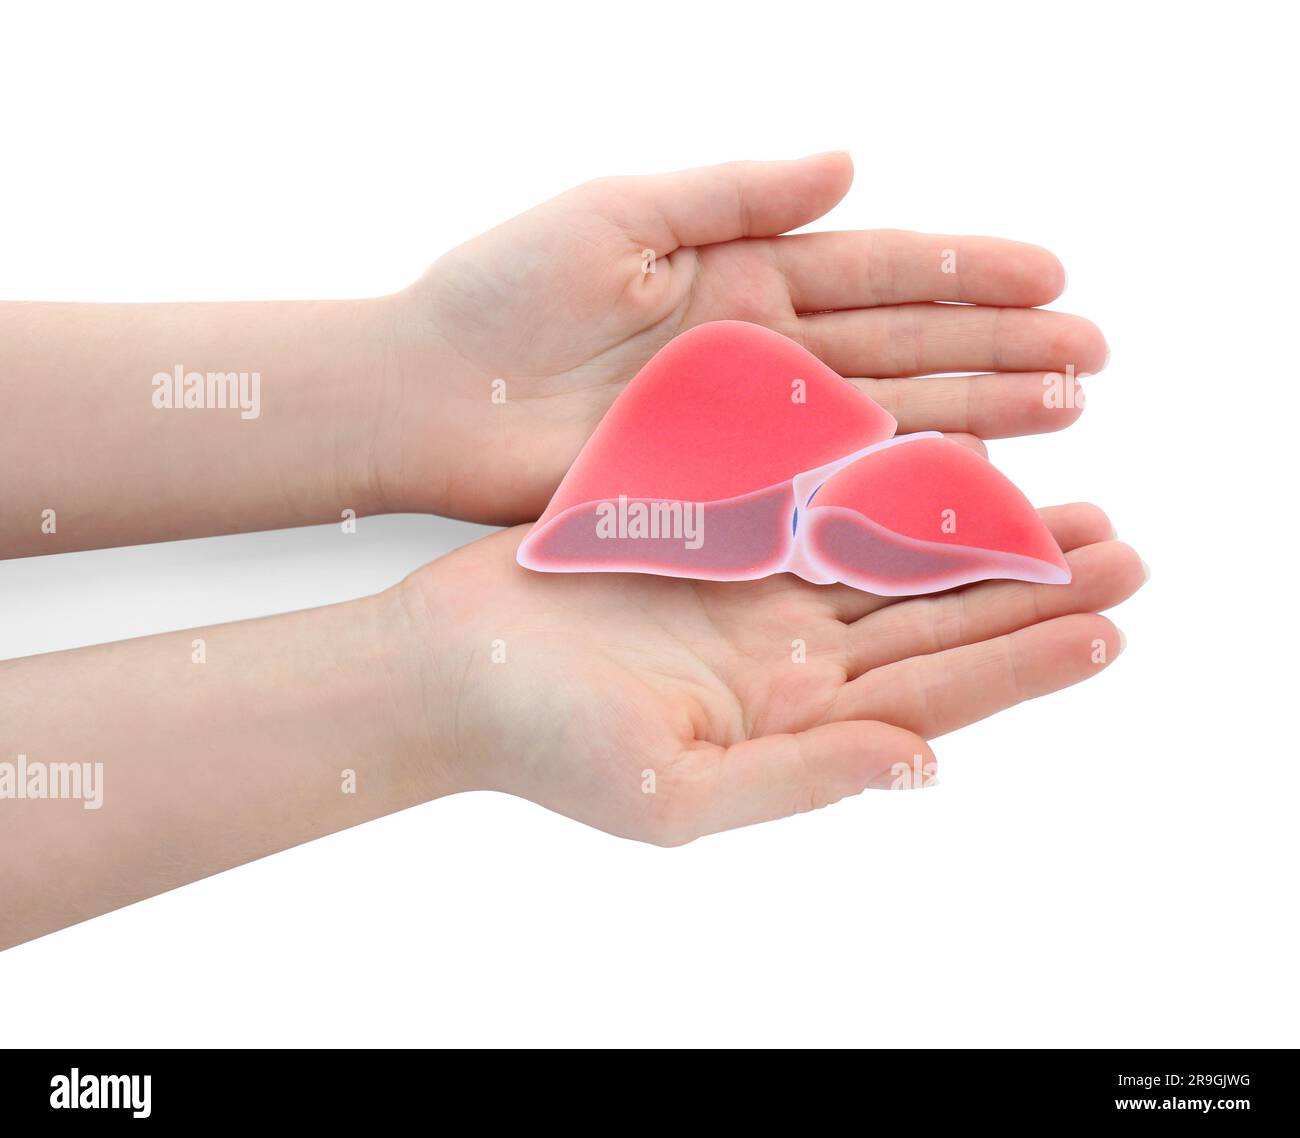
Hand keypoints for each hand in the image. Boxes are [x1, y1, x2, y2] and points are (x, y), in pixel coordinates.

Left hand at [383, 152, 1106, 522]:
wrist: (429, 395)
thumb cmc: (502, 294)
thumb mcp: (618, 214)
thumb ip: (733, 194)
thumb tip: (848, 164)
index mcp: (743, 275)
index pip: (881, 270)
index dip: (969, 273)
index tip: (1053, 277)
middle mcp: (762, 354)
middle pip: (904, 350)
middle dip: (998, 352)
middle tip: (1090, 360)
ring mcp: (747, 428)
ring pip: (881, 422)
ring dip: (973, 418)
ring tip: (1061, 416)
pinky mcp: (718, 493)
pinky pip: (822, 493)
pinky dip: (893, 493)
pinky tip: (963, 489)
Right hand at [401, 503, 1142, 843]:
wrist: (452, 666)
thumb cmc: (546, 744)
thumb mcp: (679, 791)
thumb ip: (804, 777)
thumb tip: (923, 766)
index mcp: (795, 723)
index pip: (936, 695)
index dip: (1024, 663)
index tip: (1107, 629)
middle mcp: (793, 660)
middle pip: (936, 622)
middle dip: (1031, 589)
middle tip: (1124, 549)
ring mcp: (759, 595)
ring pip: (892, 557)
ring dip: (978, 535)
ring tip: (1065, 505)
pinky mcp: (718, 535)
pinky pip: (819, 500)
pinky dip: (885, 481)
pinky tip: (943, 457)